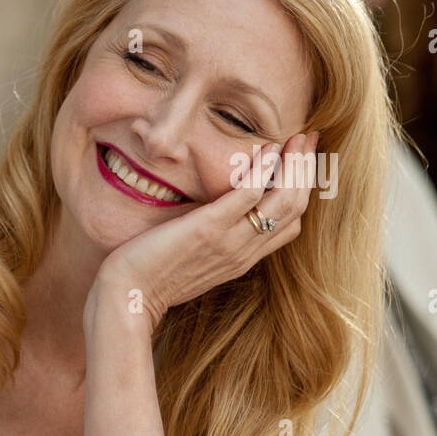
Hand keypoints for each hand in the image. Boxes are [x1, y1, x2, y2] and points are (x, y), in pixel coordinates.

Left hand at [89, 132, 319, 332]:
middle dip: (307, 171)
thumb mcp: (191, 260)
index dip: (302, 190)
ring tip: (301, 137)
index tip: (302, 161)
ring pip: (284, 202)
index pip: (290, 224)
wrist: (127, 297)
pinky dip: (264, 171)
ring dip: (297, 165)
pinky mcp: (207, 230)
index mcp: (241, 258)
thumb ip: (211, 240)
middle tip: (309, 139)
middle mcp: (243, 252)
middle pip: (295, 209)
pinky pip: (248, 196)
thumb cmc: (148, 277)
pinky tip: (270, 150)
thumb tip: (212, 216)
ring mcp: (229, 242)